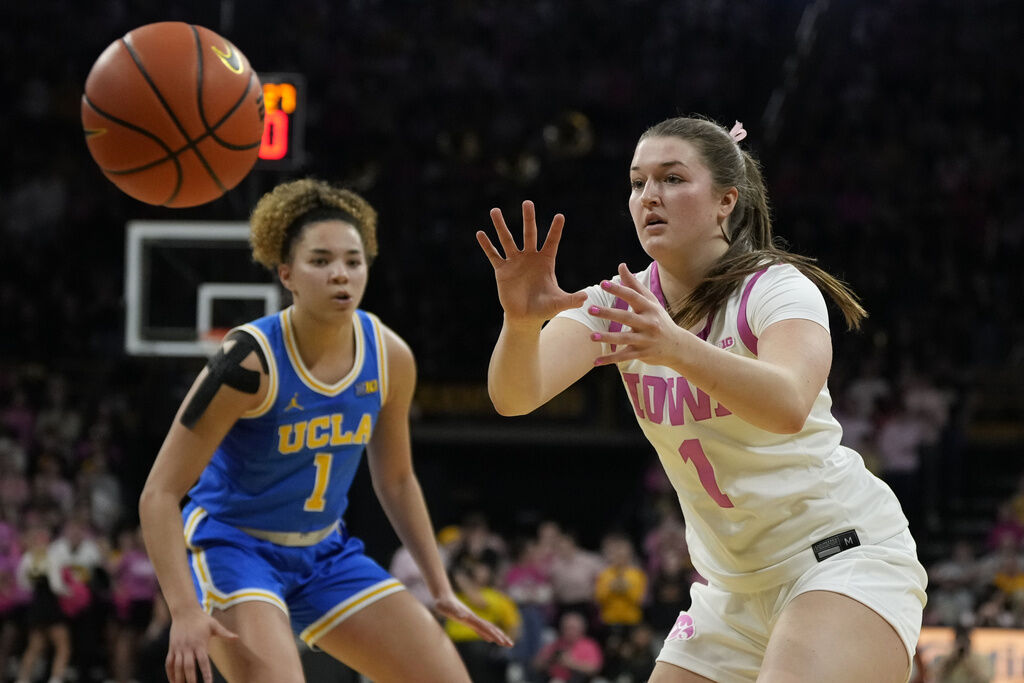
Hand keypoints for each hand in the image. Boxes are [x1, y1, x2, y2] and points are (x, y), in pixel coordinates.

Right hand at [165, 608, 237, 682]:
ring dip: (179, 679)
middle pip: (188, 667)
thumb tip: (237, 637)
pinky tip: (173, 681)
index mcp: (199, 643)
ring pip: (177, 667)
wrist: (185, 611)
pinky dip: (170, 673)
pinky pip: (169, 663)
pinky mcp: (172, 648)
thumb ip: (224, 633)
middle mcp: (188, 647)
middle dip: (191, 679)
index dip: (206, 673)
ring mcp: (178, 648)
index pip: (203, 662)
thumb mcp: (214, 625)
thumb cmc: (201, 619)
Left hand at [433, 591, 514, 647]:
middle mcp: (474, 619)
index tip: (502, 641)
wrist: (443, 595)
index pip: (485, 627)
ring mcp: (472, 619)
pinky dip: (486, 635)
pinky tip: (489, 640)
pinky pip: (480, 629)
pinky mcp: (468, 621)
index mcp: (471, 617)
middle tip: (511, 645)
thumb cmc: (443, 602)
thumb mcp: (447, 607)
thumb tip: (464, 617)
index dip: (494, 635)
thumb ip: (456, 611)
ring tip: (505, 643)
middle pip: (491, 628)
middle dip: (501, 637)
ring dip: (497, 636)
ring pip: (488, 628)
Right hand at [476, 200, 586, 325]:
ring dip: (501, 225)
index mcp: (546, 261)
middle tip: (528, 203)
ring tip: (495, 210)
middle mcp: (530, 257)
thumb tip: (586, 298)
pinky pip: (493, 255)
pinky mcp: (502, 270)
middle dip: (529, 219)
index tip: (560, 216)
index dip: (555, 230)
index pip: (552, 242)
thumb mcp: (559, 303)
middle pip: (530, 234)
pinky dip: (487, 245)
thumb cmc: (544, 308)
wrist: (525, 317)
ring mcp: (515, 262)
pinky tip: (480, 234)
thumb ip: (571, 299)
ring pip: (507, 240)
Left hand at [588, 263, 685, 366]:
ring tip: (591, 336)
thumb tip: (621, 265)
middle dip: (608, 313)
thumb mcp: (650, 302)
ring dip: (608, 338)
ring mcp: (646, 339)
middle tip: (590, 309)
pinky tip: (596, 361)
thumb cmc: (659, 319)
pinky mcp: (643, 353)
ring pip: (625, 338)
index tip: (603, 283)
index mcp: (649, 308)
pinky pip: (624, 356)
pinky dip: (610, 359)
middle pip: (626, 317)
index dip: (618, 290)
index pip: (633, 296)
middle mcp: (649, 323)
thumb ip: (634, 284)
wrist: (677, 346)